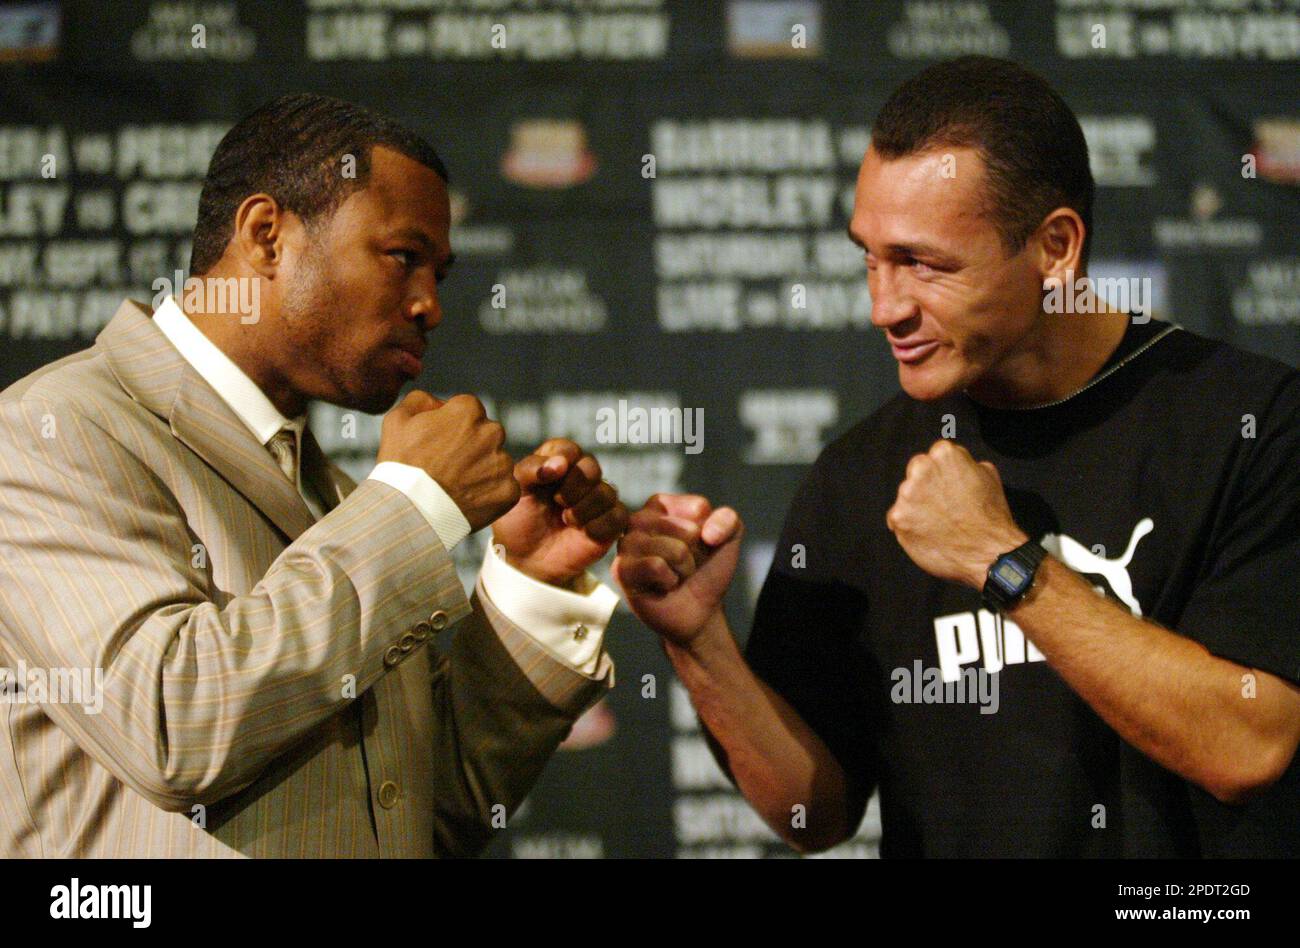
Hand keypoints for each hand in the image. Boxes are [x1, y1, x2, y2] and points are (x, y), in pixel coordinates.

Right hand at [377, 391, 518, 532]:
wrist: (410, 511)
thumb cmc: (400, 464)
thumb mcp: (397, 420)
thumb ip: (421, 400)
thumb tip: (440, 402)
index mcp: (469, 410)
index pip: (469, 411)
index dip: (453, 427)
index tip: (440, 445)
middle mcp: (492, 432)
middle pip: (487, 435)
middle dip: (472, 446)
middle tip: (449, 467)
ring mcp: (503, 463)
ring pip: (496, 462)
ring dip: (482, 470)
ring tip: (456, 486)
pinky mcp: (509, 491)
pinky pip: (503, 488)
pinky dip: (490, 494)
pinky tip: (468, 500)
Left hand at [491, 439, 627, 586]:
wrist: (525, 560)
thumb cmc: (518, 521)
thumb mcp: (515, 492)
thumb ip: (532, 469)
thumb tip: (561, 463)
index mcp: (557, 464)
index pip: (568, 450)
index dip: (561, 461)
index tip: (545, 479)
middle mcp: (581, 478)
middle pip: (591, 467)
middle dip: (574, 485)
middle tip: (558, 501)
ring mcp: (597, 500)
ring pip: (607, 492)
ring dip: (584, 508)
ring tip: (566, 520)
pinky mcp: (610, 523)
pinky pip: (618, 516)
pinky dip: (599, 525)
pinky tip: (583, 533)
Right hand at [612, 493, 742, 646]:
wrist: (699, 611)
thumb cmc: (707, 569)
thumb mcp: (728, 537)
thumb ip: (728, 519)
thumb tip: (709, 533)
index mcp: (660, 504)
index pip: (698, 508)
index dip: (709, 532)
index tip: (698, 546)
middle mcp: (639, 519)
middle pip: (688, 530)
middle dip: (696, 554)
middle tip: (685, 565)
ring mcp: (627, 544)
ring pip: (675, 550)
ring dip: (684, 569)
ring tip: (674, 576)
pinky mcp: (621, 569)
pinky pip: (656, 566)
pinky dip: (669, 580)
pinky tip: (662, 586)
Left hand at [885, 439, 1027, 588]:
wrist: (989, 553)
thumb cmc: (992, 517)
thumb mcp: (989, 475)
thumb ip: (966, 463)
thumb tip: (958, 465)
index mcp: (944, 454)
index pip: (935, 455)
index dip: (943, 473)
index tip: (948, 485)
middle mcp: (922, 469)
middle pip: (916, 472)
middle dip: (926, 485)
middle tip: (943, 505)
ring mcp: (907, 494)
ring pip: (905, 495)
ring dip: (916, 506)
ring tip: (938, 522)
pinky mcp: (898, 518)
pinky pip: (896, 518)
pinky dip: (907, 525)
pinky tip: (925, 533)